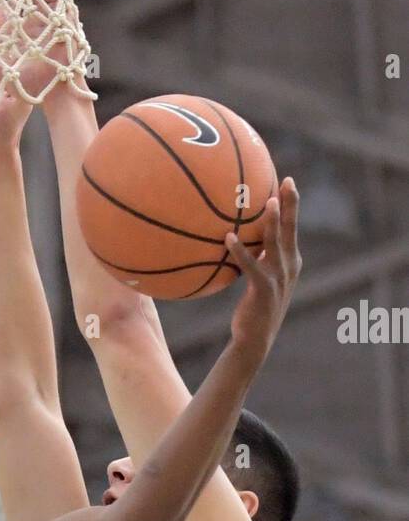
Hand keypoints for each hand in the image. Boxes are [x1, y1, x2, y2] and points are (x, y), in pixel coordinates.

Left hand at [225, 177, 300, 365]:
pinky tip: (228, 238)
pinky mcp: (264, 289)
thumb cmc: (254, 308)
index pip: (291, 228)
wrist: (255, 339)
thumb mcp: (260, 278)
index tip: (287, 181)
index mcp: (290, 261)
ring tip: (268, 202)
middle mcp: (288, 266)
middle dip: (291, 204)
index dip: (291, 204)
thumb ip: (257, 258)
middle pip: (290, 229)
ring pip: (276, 243)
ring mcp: (278, 278)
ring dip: (272, 222)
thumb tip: (237, 235)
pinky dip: (240, 251)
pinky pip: (251, 265)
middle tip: (288, 181)